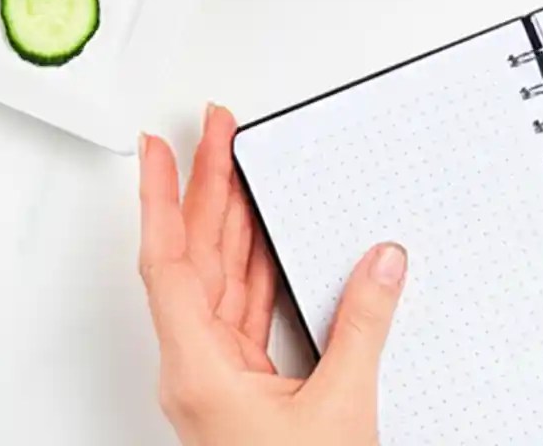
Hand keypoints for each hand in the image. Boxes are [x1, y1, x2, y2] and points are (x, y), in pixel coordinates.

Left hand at [138, 105, 407, 445]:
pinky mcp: (246, 386)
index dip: (164, 199)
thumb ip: (363, 327)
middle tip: (214, 134)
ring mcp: (220, 377)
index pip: (168, 263)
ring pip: (219, 281)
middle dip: (206, 190)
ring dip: (231, 224)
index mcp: (199, 370)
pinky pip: (244, 309)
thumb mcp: (340, 408)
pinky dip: (257, 267)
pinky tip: (269, 240)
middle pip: (193, 260)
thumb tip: (382, 263)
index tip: (161, 149)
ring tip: (240, 170)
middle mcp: (198, 368)